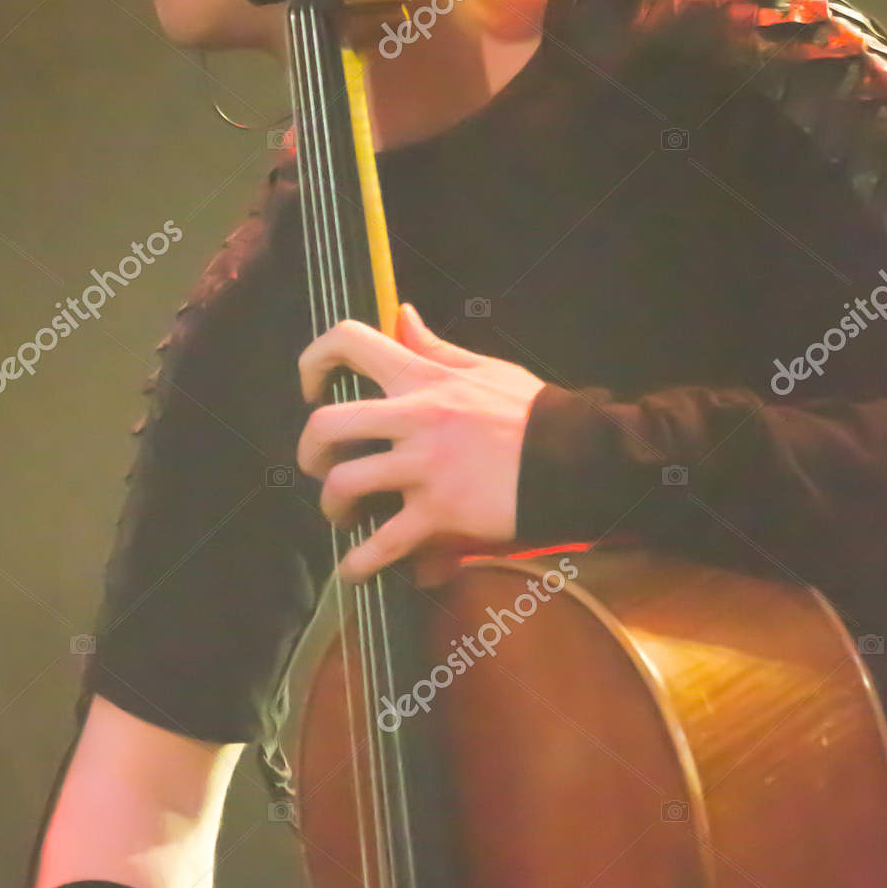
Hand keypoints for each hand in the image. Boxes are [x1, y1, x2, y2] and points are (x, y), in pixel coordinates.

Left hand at [297, 303, 545, 582]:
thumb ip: (436, 349)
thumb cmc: (534, 415)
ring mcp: (424, 467)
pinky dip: (360, 564)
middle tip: (317, 466)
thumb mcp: (484, 369)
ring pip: (344, 485)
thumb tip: (402, 315)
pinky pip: (384, 544)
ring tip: (342, 516)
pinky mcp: (439, 512)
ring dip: (331, 507)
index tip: (311, 386)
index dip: (315, 360)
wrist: (577, 459)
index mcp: (423, 378)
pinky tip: (353, 572)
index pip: (351, 342)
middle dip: (309, 451)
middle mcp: (414, 418)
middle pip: (328, 424)